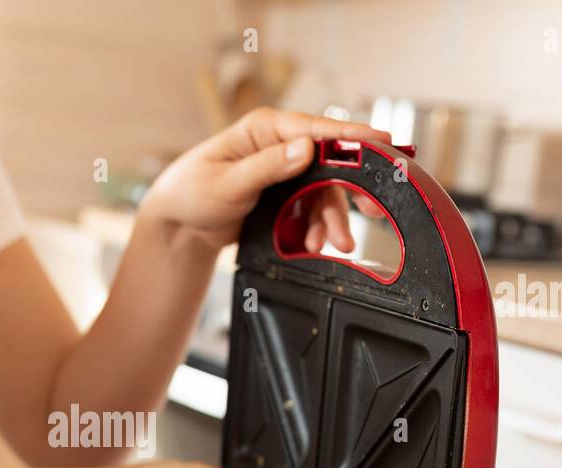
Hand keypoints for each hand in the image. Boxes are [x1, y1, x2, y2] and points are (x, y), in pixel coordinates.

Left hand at [139, 107, 392, 250]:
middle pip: (330, 163)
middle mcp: (281, 145)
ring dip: (332, 219)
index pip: (316, 128)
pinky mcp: (286, 196)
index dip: (352, 136)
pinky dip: (318, 227)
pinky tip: (315, 244)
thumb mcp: (227, 183)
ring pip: (324, 192)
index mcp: (266, 129)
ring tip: (334, 244)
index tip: (382, 142)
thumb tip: (306, 148)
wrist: (179, 225)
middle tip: (373, 211)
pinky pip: (313, 209)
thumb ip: (267, 167)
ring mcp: (286, 171)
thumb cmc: (192, 193)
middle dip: (350, 190)